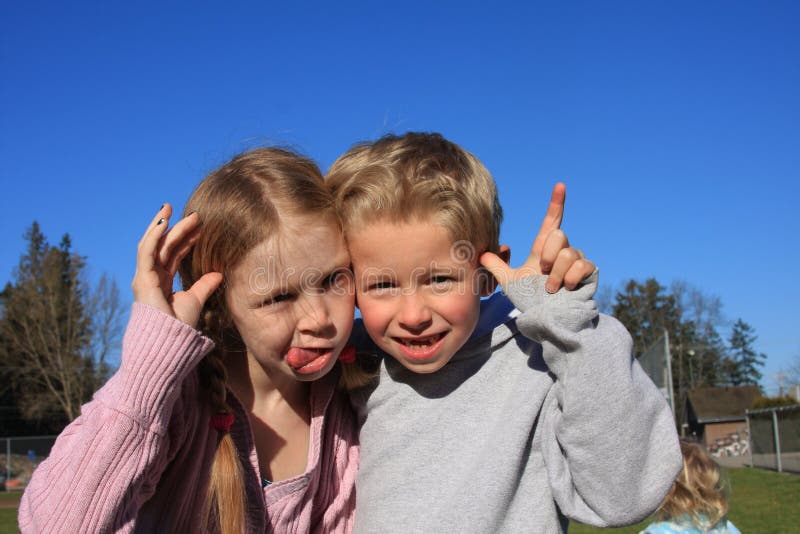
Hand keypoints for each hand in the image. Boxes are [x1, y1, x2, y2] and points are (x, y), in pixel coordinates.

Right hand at [132, 204, 222, 326]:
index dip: (185, 239)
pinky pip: (147, 251)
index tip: (200, 227)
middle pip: (164, 246)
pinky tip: (164, 222)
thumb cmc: (178, 327)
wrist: (167, 343)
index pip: (172, 254)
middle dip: (176, 228)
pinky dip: (154, 236)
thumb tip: (218, 273)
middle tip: (193, 214)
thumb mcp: (195, 300)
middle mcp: (151, 277)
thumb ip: (204, 286)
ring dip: (163, 226)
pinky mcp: (143, 278)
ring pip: (154, 244)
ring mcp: (144, 277)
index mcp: (161, 281)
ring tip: (170, 208)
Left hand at [480, 183, 594, 292]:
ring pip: (568, 253)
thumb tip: (480, 254)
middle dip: (548, 256)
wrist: (547, 319)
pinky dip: (571, 278)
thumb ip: (497, 267)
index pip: (551, 221)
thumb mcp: (510, 282)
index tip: (560, 185)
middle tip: (543, 273)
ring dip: (557, 274)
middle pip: (558, 236)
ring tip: (552, 288)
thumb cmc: (531, 300)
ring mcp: (576, 261)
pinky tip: (568, 288)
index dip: (556, 204)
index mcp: (544, 249)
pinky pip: (582, 265)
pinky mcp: (588, 272)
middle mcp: (562, 251)